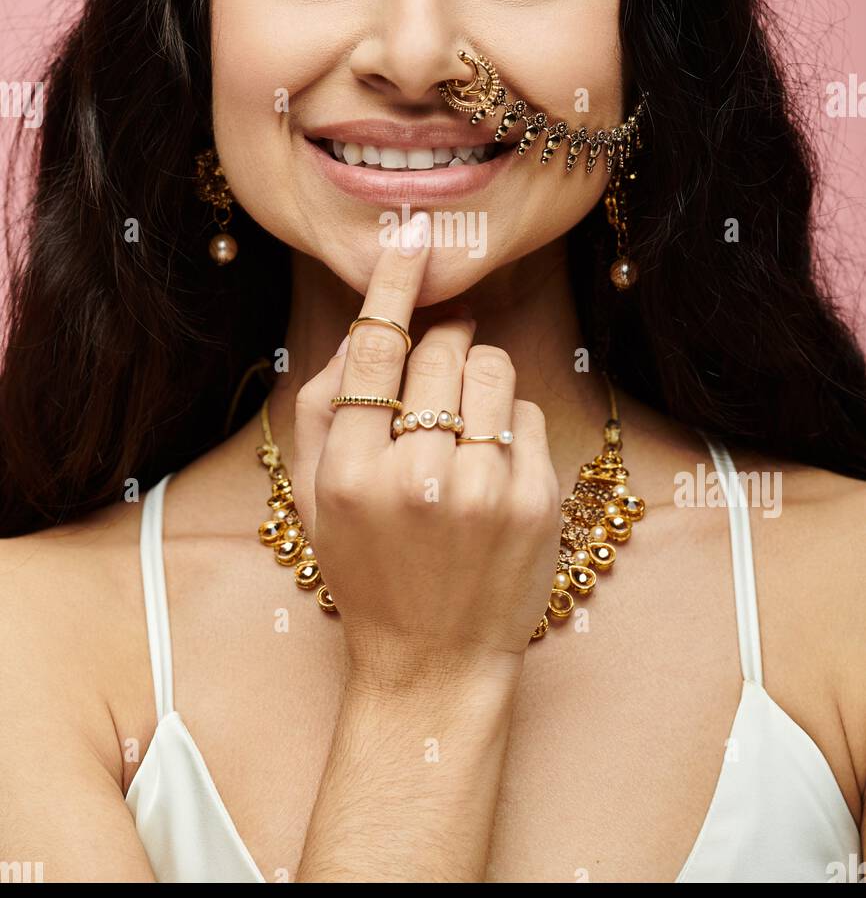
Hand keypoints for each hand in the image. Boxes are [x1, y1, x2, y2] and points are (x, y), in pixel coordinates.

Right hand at [290, 212, 562, 688]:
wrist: (432, 661)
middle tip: (438, 377)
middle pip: (443, 348)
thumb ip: (325, 406)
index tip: (414, 235)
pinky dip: (511, 425)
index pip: (376, 348)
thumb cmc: (368, 570)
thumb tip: (370, 322)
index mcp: (349, 472)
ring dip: (480, 377)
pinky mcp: (535, 502)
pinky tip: (492, 466)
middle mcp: (414, 477)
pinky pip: (529, 413)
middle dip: (443, 346)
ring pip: (494, 368)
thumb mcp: (314, 497)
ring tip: (465, 422)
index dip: (395, 282)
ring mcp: (481, 491)